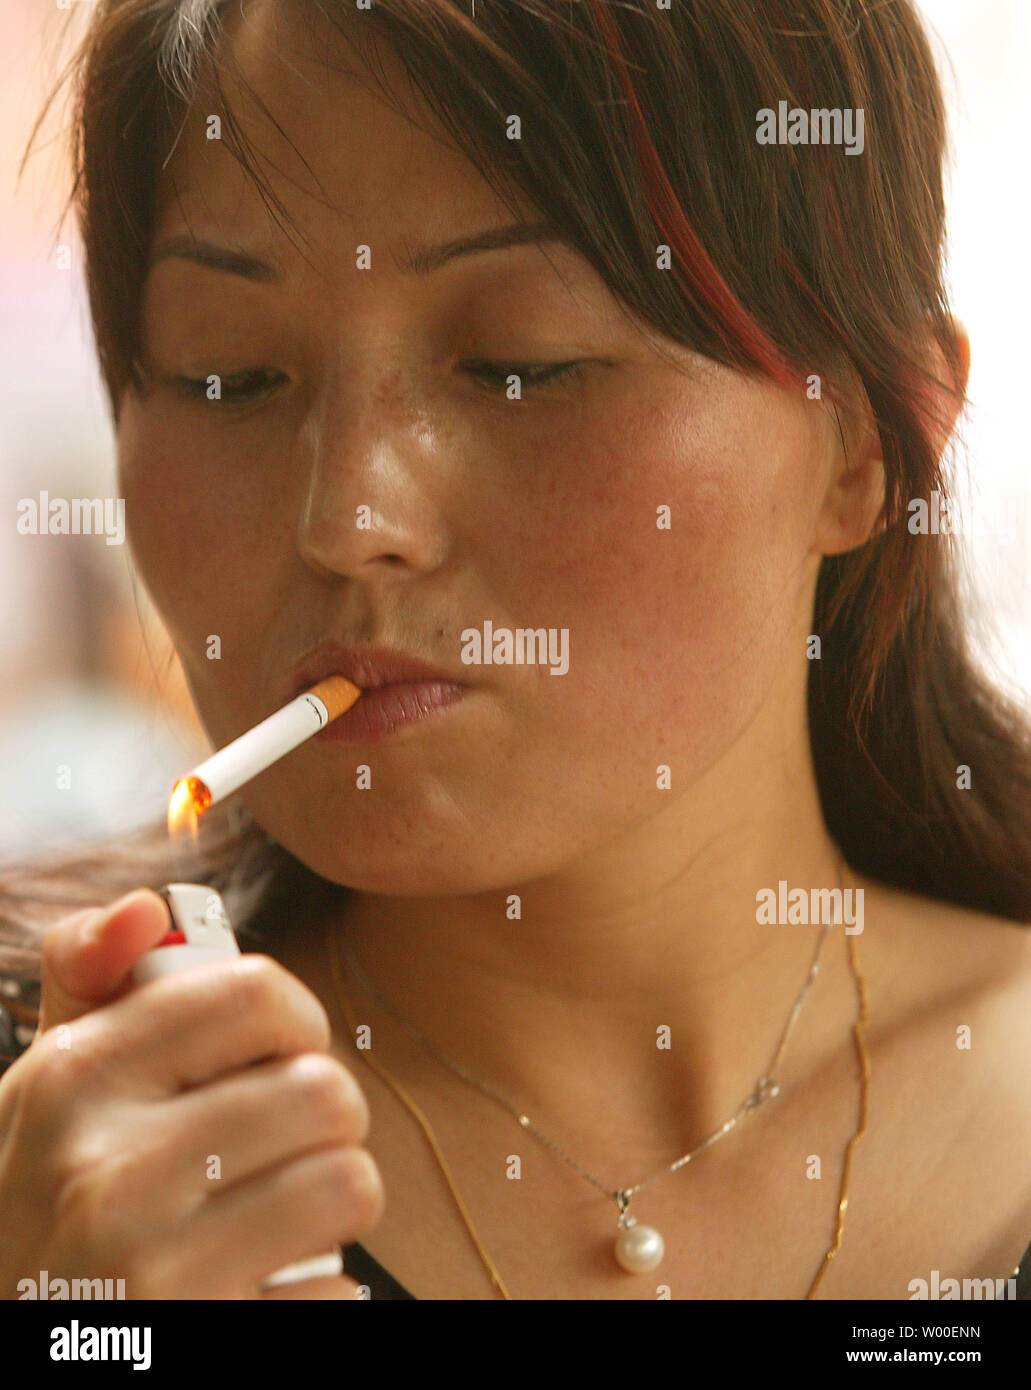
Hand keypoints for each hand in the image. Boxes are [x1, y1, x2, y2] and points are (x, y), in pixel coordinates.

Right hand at [0, 889, 383, 1297]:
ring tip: (278, 1209)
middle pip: (323, 1092)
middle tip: (282, 1145)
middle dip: (322, 1119)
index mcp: (73, 1081)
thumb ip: (87, 977)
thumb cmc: (41, 1199)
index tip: (283, 1052)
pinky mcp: (204, 1341)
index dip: (295, 1019)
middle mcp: (106, 1170)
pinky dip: (318, 1283)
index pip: (255, 994)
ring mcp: (153, 1271)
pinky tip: (261, 1280)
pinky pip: (338, 1285)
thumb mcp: (42, 1085)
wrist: (6, 1330)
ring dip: (330, 1198)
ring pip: (348, 1184)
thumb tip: (143, 907)